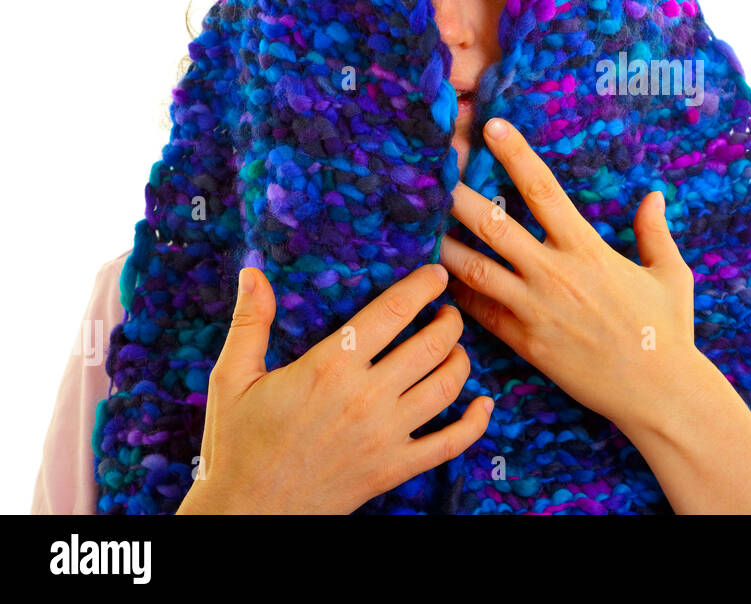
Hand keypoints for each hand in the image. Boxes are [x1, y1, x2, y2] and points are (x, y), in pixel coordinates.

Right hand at [177, 263, 493, 513]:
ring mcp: (385, 435)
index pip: (393, 312)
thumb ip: (250, 322)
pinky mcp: (394, 468)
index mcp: (330, 366)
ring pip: (447, 387)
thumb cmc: (237, 445)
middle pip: (431, 345)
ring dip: (461, 360)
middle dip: (449, 321)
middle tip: (448, 312)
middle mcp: (365, 397)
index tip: (437, 274)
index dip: (422, 287)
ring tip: (456, 347)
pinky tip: (482, 404)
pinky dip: (475, 422)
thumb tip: (253, 272)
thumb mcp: (233, 378)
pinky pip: (450, 443)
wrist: (246, 513)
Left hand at [439, 117, 706, 435]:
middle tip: (432, 169)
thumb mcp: (671, 274)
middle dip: (458, 194)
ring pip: (475, 268)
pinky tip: (439, 279)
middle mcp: (555, 274)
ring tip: (417, 223)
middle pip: (493, 224)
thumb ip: (655, 232)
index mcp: (588, 249)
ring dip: (444, 243)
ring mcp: (536, 310)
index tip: (490, 126)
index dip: (515, 154)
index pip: (543, 190)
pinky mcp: (525, 343)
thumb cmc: (668, 332)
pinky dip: (458, 293)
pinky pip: (481, 313)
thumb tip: (653, 195)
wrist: (658, 392)